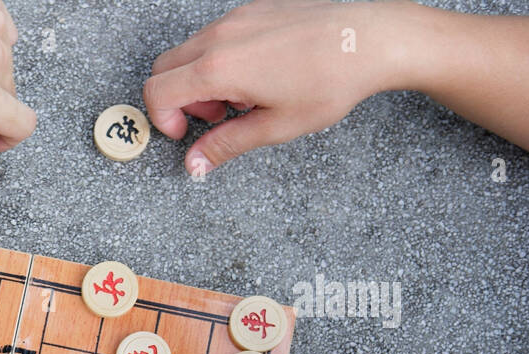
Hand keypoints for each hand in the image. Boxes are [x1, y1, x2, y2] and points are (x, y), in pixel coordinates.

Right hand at [144, 0, 407, 174]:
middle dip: (178, 98)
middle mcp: (221, 36)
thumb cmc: (331, 80)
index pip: (157, 91)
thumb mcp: (275, 126)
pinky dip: (221, 58)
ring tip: (242, 96)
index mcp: (219, 68)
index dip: (162, 119)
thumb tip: (195, 164)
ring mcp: (237, 17)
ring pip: (189, 50)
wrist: (371, 38)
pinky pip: (217, 34)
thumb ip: (225, 144)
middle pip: (165, 68)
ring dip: (200, 79)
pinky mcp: (254, 7)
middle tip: (215, 116)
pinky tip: (259, 73)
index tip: (186, 132)